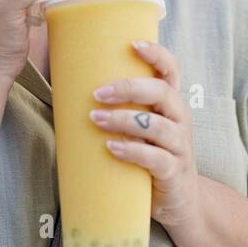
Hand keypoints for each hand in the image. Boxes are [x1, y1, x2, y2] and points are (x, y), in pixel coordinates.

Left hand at [88, 40, 202, 234]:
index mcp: (170, 103)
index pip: (171, 70)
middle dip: (129, 88)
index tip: (132, 44)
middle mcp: (179, 119)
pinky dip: (132, 151)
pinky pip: (155, 158)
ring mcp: (179, 146)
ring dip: (123, 119)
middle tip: (98, 93)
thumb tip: (68, 92)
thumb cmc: (151, 158)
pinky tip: (111, 147)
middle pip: (162, 92)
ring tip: (96, 118)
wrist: (178, 202)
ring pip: (156, 125)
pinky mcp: (173, 171)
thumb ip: (120, 111)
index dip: (156, 54)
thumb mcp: (141, 130)